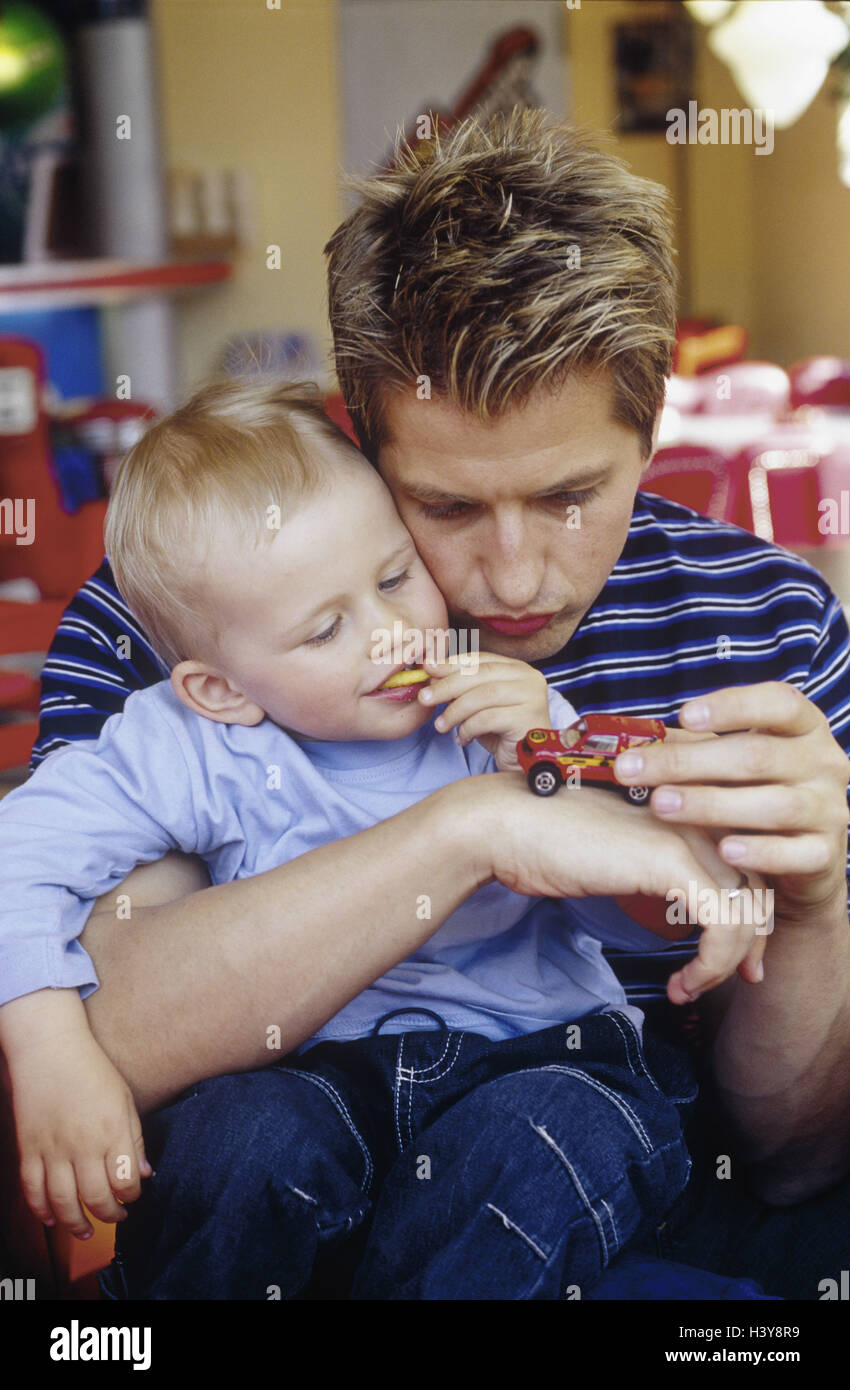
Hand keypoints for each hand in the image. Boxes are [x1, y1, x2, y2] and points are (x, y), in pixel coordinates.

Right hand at [12, 1029, 151, 1239]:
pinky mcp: (28, 1148)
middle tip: (115, 1216)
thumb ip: (135, 1139)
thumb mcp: (125, 1099)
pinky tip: (52, 1217)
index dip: (132, 1195)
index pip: (126, 1181)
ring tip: (85, 1231)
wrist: (50, 1048)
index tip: (132, 1194)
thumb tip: (145, 1173)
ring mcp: (53, 1148)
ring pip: (63, 1202)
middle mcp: (83, 1144)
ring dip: (75, 1224)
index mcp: (112, 1130)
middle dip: (109, 1215)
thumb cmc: (93, 1070)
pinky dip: (41, 1209)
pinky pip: (33, 1189)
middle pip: (97, 1198)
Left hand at [419, 651, 549, 769]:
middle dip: (447, 685)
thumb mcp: (477, 706)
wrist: (523, 764)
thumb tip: (431, 672)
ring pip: (484, 695)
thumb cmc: (500, 734)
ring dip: (455, 710)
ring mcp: (533, 697)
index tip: (427, 669)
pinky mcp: (528, 718)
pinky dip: (468, 728)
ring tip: (440, 725)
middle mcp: (529, 678)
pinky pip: (488, 718)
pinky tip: (462, 739)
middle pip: (480, 674)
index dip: (452, 663)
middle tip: (424, 698)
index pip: (480, 660)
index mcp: (517, 669)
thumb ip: (460, 688)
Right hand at [476, 774, 770, 1003]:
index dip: (752, 909)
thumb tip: (683, 904)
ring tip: (691, 988)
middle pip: (758, 883)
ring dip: (727, 963)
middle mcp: (695, 811)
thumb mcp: (618, 852)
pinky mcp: (670, 861)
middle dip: (754, 941)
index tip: (740, 954)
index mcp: (684, 803)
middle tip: (743, 980)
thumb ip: (656, 864)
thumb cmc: (545, 838)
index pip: (747, 858)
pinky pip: (721, 924)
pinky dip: (711, 964)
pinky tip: (681, 984)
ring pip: (746, 910)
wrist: (505, 824)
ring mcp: (685, 833)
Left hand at [612, 682, 849, 922]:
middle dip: (688, 762)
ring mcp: (830, 808)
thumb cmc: (757, 792)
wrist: (803, 858)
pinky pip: (794, 852)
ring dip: (711, 804)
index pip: (778, 703)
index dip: (731, 706)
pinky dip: (759, 851)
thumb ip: (701, 747)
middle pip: (756, 756)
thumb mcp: (737, 761)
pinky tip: (723, 851)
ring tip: (660, 805)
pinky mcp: (826, 853)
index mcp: (804, 727)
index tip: (681, 715)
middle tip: (633, 770)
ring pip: (773, 804)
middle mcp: (824, 762)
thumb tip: (634, 744)